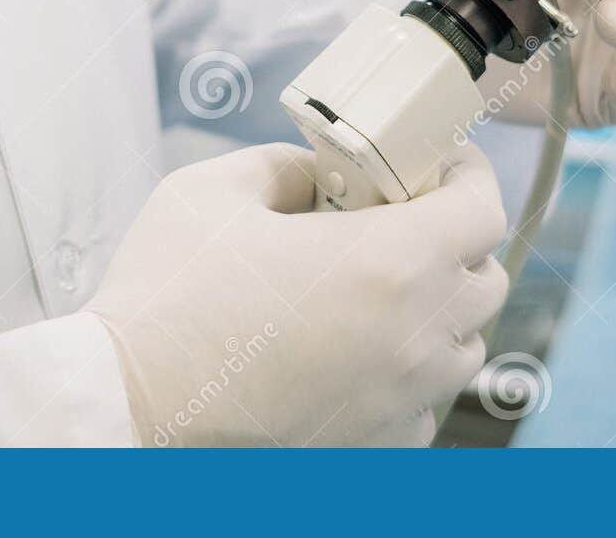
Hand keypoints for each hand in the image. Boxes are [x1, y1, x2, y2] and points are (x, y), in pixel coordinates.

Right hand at [88, 142, 507, 446]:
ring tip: (378, 290)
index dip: (469, 176)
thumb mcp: (214, 191)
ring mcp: (400, 402)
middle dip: (458, 240)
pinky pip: (424, 404)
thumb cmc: (165, 300)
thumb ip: (284, 165)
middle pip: (487, 281)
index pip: (482, 209)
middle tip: (405, 220)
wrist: (128, 413)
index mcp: (390, 262)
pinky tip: (354, 353)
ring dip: (438, 310)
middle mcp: (415, 338)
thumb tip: (317, 175)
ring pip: (462, 347)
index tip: (442, 166)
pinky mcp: (375, 449)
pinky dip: (408, 373)